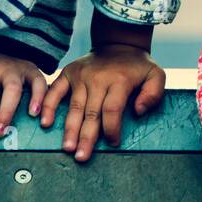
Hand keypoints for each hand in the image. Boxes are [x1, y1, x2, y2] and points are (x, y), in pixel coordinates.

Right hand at [39, 45, 165, 161]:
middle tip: (82, 157)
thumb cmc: (137, 66)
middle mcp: (98, 79)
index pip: (112, 109)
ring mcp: (81, 76)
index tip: (113, 143)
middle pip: (91, 113)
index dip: (112, 128)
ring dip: (70, 129)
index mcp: (119, 81)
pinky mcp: (68, 73)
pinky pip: (55, 91)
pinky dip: (48, 106)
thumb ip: (153, 94)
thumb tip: (138, 111)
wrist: (118, 44)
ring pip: (74, 107)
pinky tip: (45, 122)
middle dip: (87, 137)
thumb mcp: (156, 75)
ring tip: (68, 147)